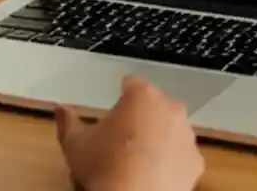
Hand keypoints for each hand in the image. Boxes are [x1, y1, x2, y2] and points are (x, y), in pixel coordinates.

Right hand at [56, 76, 203, 190]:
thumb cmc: (104, 166)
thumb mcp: (75, 143)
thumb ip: (68, 121)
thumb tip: (60, 109)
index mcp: (141, 96)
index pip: (132, 83)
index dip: (121, 93)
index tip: (115, 106)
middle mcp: (169, 109)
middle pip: (155, 104)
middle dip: (142, 116)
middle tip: (123, 136)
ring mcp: (186, 135)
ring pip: (172, 129)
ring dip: (159, 137)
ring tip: (137, 158)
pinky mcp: (195, 161)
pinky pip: (182, 155)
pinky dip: (171, 162)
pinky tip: (153, 174)